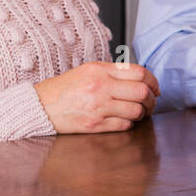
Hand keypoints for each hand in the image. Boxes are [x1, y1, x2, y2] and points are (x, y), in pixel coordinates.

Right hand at [33, 61, 159, 133]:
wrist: (39, 106)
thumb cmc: (64, 88)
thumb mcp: (88, 70)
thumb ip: (113, 72)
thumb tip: (140, 78)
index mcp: (100, 70)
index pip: (139, 72)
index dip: (153, 81)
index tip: (155, 87)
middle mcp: (100, 87)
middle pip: (142, 92)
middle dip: (152, 99)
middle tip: (151, 102)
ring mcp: (97, 107)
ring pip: (135, 111)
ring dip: (142, 113)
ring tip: (139, 112)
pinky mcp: (94, 125)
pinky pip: (123, 125)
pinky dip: (128, 124)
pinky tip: (124, 120)